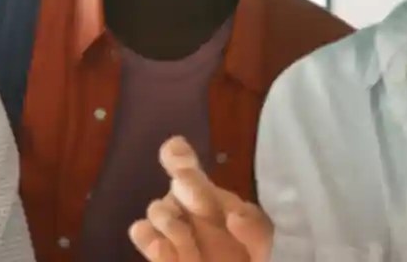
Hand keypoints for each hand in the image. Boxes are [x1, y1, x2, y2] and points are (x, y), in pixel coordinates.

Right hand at [128, 137, 273, 261]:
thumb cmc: (249, 257)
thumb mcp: (264, 241)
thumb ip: (256, 229)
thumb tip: (234, 217)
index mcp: (208, 193)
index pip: (183, 162)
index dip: (177, 155)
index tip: (179, 155)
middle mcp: (184, 205)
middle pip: (177, 184)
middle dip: (190, 191)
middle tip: (204, 206)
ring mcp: (168, 228)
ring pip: (157, 210)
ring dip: (172, 223)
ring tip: (189, 242)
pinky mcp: (158, 251)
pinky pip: (143, 234)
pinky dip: (151, 240)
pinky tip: (165, 249)